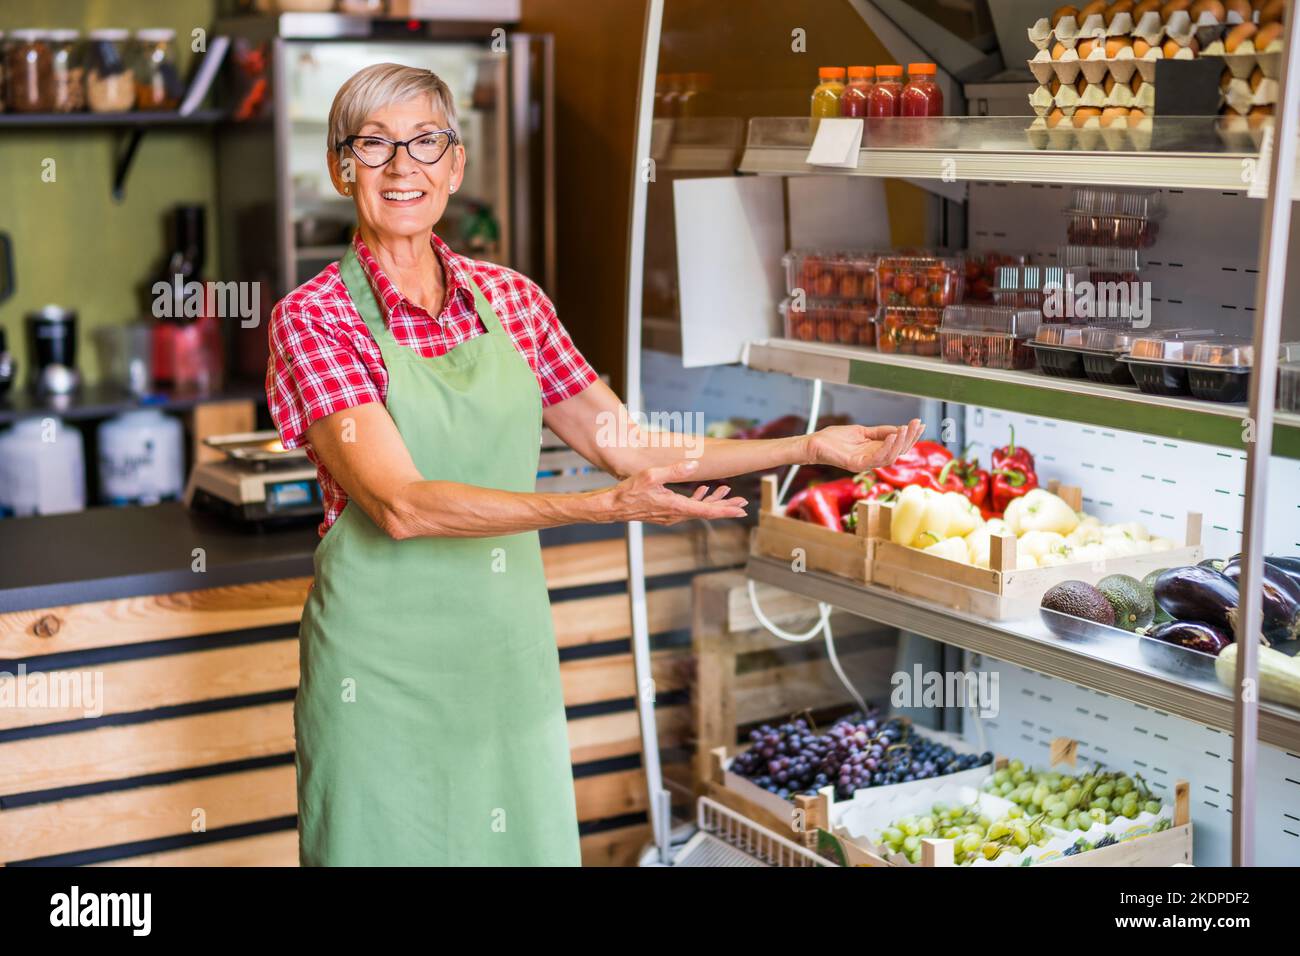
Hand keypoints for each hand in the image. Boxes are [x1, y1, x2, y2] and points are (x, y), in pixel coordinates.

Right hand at [605, 460, 747, 524]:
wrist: (613, 507)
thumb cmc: (629, 492)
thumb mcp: (651, 476)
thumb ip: (674, 470)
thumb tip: (694, 464)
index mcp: (676, 507)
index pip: (706, 510)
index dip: (726, 509)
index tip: (741, 510)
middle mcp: (676, 514)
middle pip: (706, 511)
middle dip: (725, 506)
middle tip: (743, 503)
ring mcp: (671, 515)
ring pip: (698, 509)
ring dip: (713, 501)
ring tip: (727, 492)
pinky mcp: (666, 512)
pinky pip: (687, 507)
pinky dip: (698, 499)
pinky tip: (703, 491)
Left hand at [806, 419, 924, 472]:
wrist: (815, 443)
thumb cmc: (835, 439)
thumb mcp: (862, 431)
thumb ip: (880, 432)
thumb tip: (899, 429)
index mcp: (875, 451)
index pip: (898, 446)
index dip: (910, 436)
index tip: (920, 423)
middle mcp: (872, 460)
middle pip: (898, 452)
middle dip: (909, 438)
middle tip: (916, 425)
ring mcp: (865, 464)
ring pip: (890, 457)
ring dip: (900, 443)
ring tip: (905, 429)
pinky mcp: (856, 465)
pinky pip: (876, 458)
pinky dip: (886, 448)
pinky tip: (893, 436)